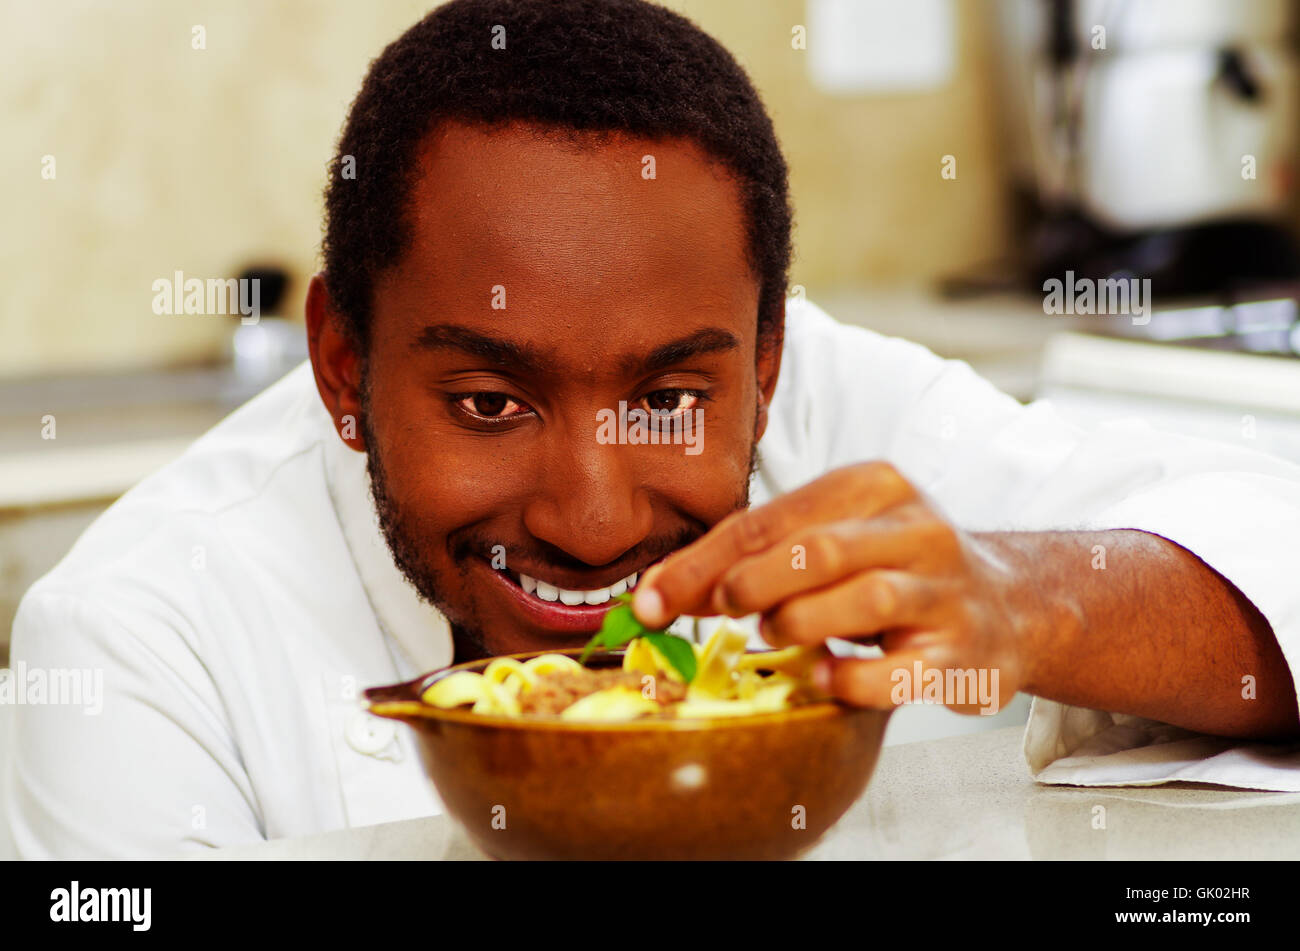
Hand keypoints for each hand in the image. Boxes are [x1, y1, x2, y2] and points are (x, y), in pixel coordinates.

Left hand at [632, 462, 1026, 713]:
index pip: (770, 520)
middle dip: (749, 586)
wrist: (1003, 606)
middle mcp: (916, 527)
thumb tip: (660, 591)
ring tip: (779, 635)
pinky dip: (849, 679)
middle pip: (815, 551)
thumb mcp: (830, 539)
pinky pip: (896, 672)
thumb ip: (756, 557)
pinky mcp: (962, 653)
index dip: (701, 564)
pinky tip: (826, 675)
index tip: (649, 602)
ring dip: (798, 625)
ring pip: (862, 601)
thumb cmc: (891, 570)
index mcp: (873, 485)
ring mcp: (945, 590)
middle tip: (723, 613)